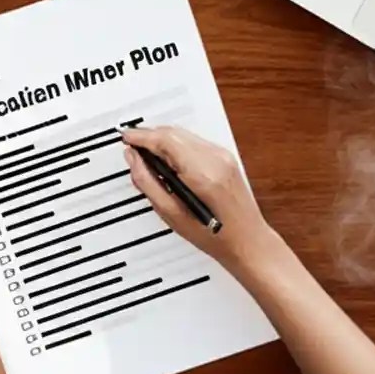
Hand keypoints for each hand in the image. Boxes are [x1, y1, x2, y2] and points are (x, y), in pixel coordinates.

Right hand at [122, 126, 279, 269]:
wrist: (247, 240)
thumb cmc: (214, 236)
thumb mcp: (172, 213)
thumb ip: (148, 182)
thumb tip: (134, 159)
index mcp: (202, 173)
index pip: (165, 140)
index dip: (142, 136)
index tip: (127, 138)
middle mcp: (215, 159)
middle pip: (175, 133)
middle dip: (150, 136)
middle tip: (132, 147)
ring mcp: (223, 156)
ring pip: (185, 135)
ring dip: (164, 140)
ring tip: (147, 155)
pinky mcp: (226, 158)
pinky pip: (195, 142)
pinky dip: (177, 146)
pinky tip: (168, 160)